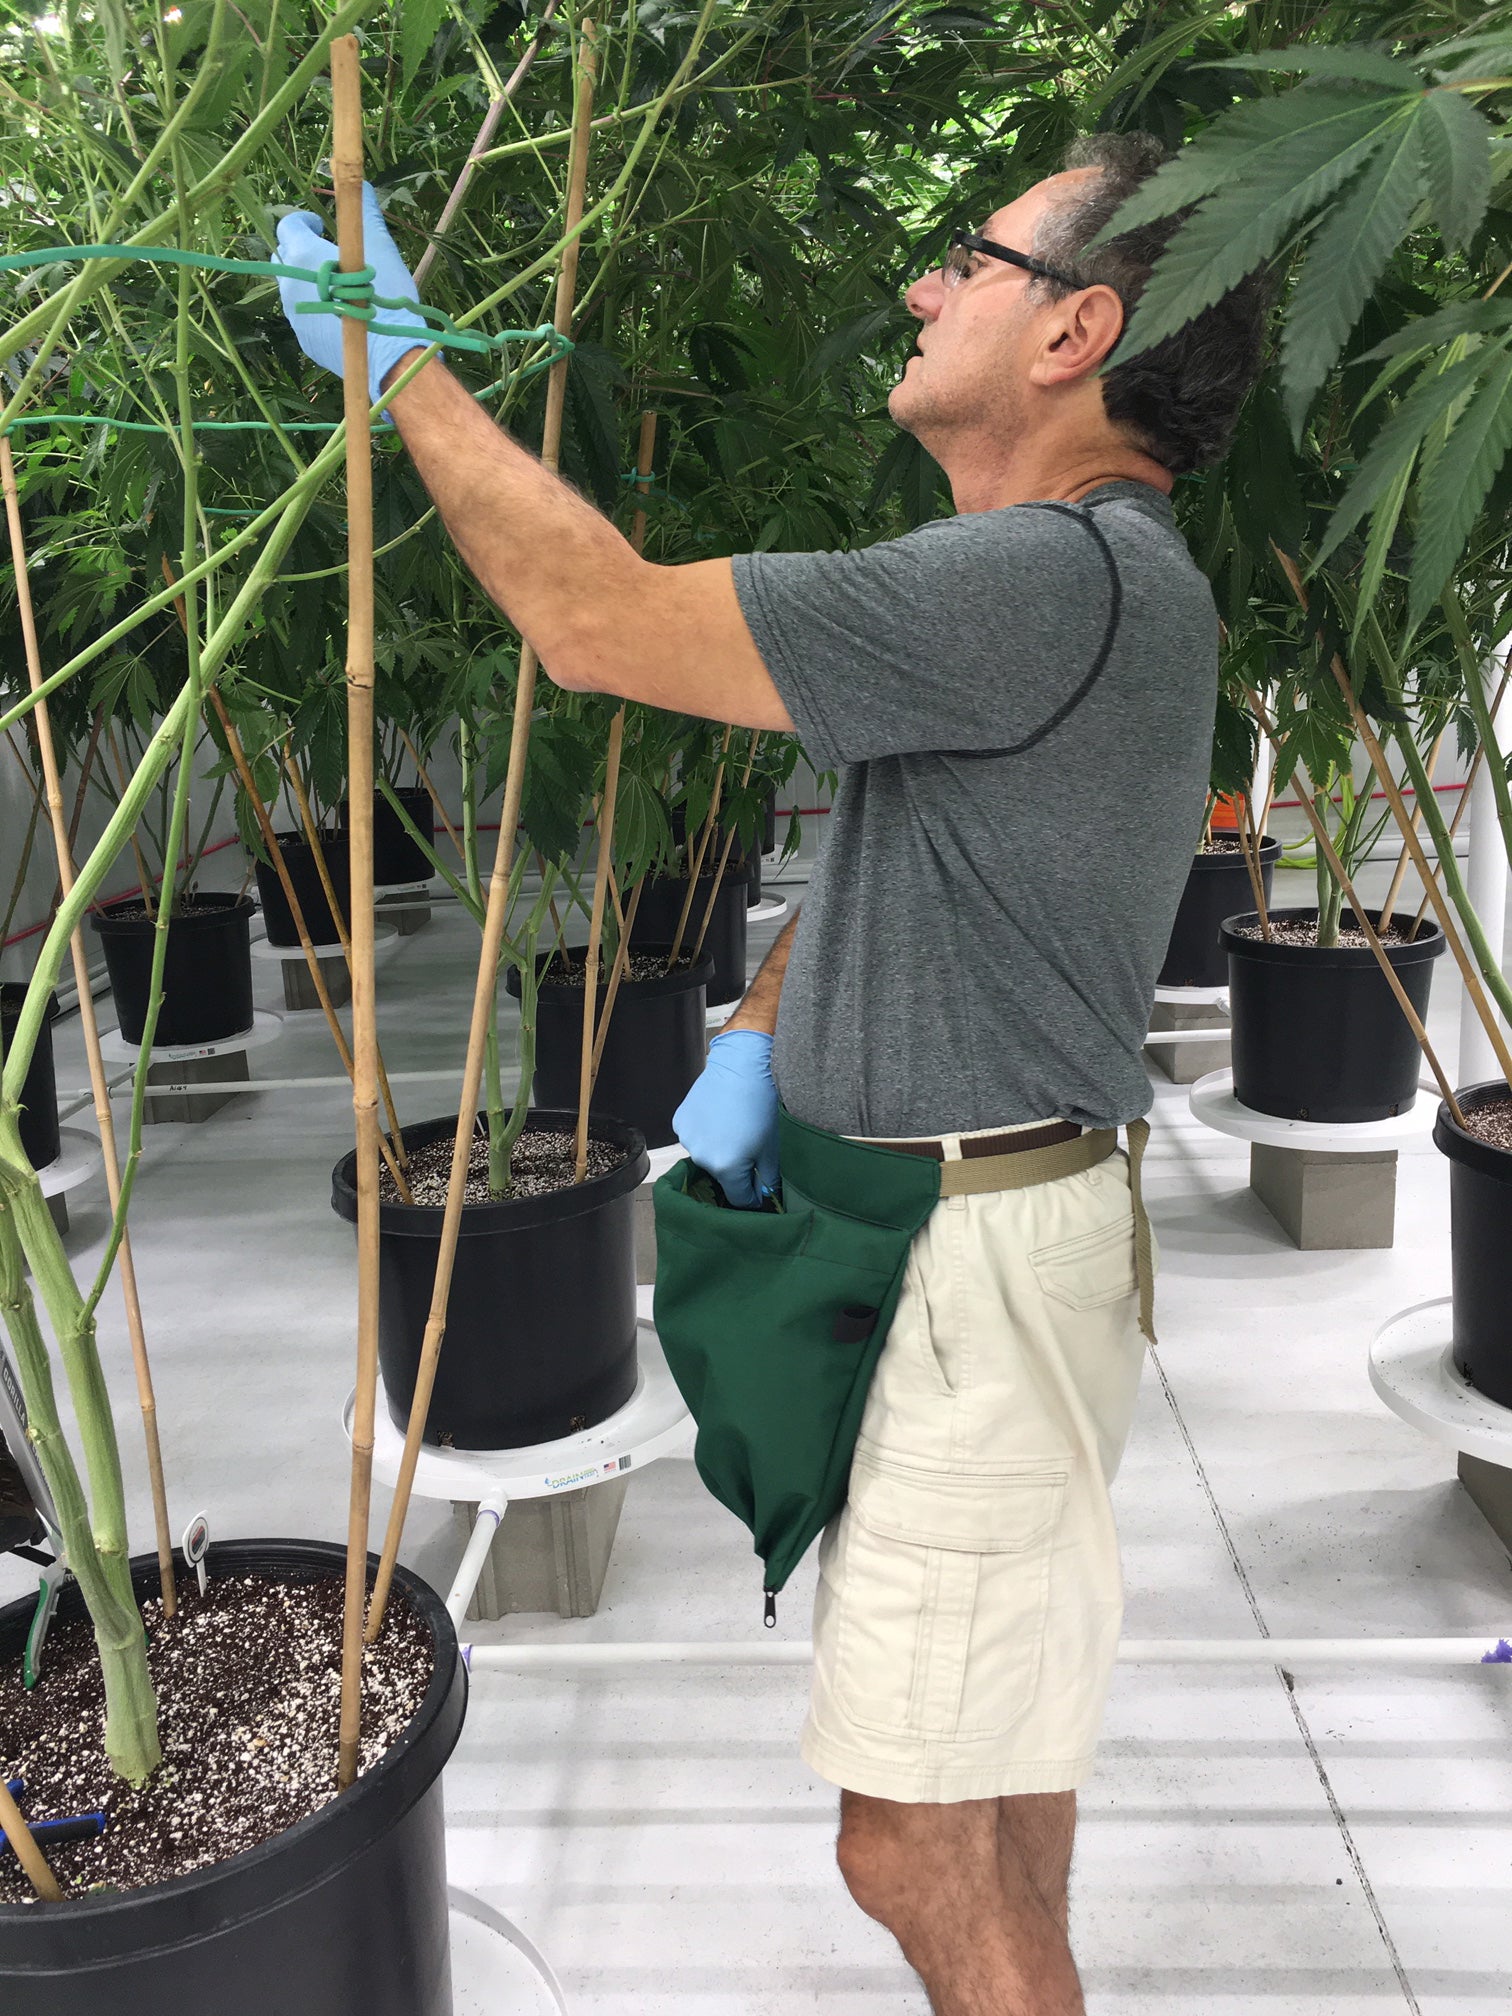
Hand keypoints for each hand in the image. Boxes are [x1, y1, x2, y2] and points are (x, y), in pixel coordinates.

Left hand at [275, 183, 431, 389]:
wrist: (390, 357)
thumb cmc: (385, 297)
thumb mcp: (379, 248)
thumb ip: (363, 214)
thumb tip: (361, 185)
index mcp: (303, 256)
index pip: (288, 226)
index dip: (304, 222)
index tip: (321, 226)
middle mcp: (290, 285)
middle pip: (285, 256)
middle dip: (302, 250)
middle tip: (330, 254)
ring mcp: (295, 316)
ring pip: (293, 288)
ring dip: (309, 280)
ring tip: (338, 286)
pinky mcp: (305, 340)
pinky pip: (304, 315)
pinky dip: (317, 307)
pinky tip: (341, 314)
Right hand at [674, 1029, 779, 1209]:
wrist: (740, 1067)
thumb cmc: (759, 1104)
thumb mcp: (771, 1146)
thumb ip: (768, 1176)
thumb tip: (765, 1194)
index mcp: (727, 1167)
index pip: (738, 1198)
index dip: (750, 1196)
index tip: (757, 1189)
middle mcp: (703, 1158)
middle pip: (720, 1175)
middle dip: (734, 1167)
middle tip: (748, 1145)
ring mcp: (688, 1139)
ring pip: (705, 1155)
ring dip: (717, 1149)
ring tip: (732, 1127)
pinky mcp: (680, 1122)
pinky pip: (693, 1137)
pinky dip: (704, 1133)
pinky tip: (717, 1117)